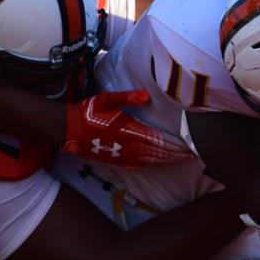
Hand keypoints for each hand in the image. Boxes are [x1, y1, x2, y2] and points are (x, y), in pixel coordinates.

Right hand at [63, 89, 192, 165]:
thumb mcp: (107, 99)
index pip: (157, 141)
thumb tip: (146, 94)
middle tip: (189, 156)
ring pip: (149, 160)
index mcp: (128, 131)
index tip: (186, 147)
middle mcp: (127, 146)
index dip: (173, 146)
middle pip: (156, 153)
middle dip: (173, 155)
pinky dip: (150, 164)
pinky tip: (157, 163)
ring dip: (164, 160)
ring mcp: (121, 155)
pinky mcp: (115, 159)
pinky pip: (137, 164)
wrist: (69, 130)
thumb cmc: (88, 112)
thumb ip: (127, 97)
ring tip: (178, 160)